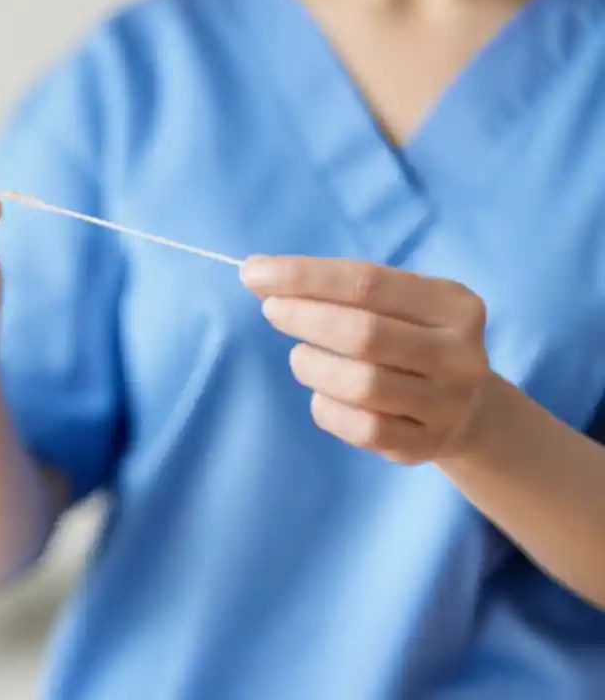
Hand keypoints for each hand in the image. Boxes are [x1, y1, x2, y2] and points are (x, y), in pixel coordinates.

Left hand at [241, 255, 495, 464]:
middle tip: (271, 310)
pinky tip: (321, 394)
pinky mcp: (424, 445)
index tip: (255, 273)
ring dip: (313, 366)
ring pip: (362, 385)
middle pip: (365, 334)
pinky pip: (362, 429)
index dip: (306, 276)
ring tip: (300, 357)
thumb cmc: (408, 340)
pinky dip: (327, 408)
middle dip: (304, 317)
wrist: (464, 408)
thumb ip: (335, 289)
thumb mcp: (392, 304)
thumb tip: (259, 274)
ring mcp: (446, 405)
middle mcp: (459, 355)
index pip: (369, 283)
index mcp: (454, 305)